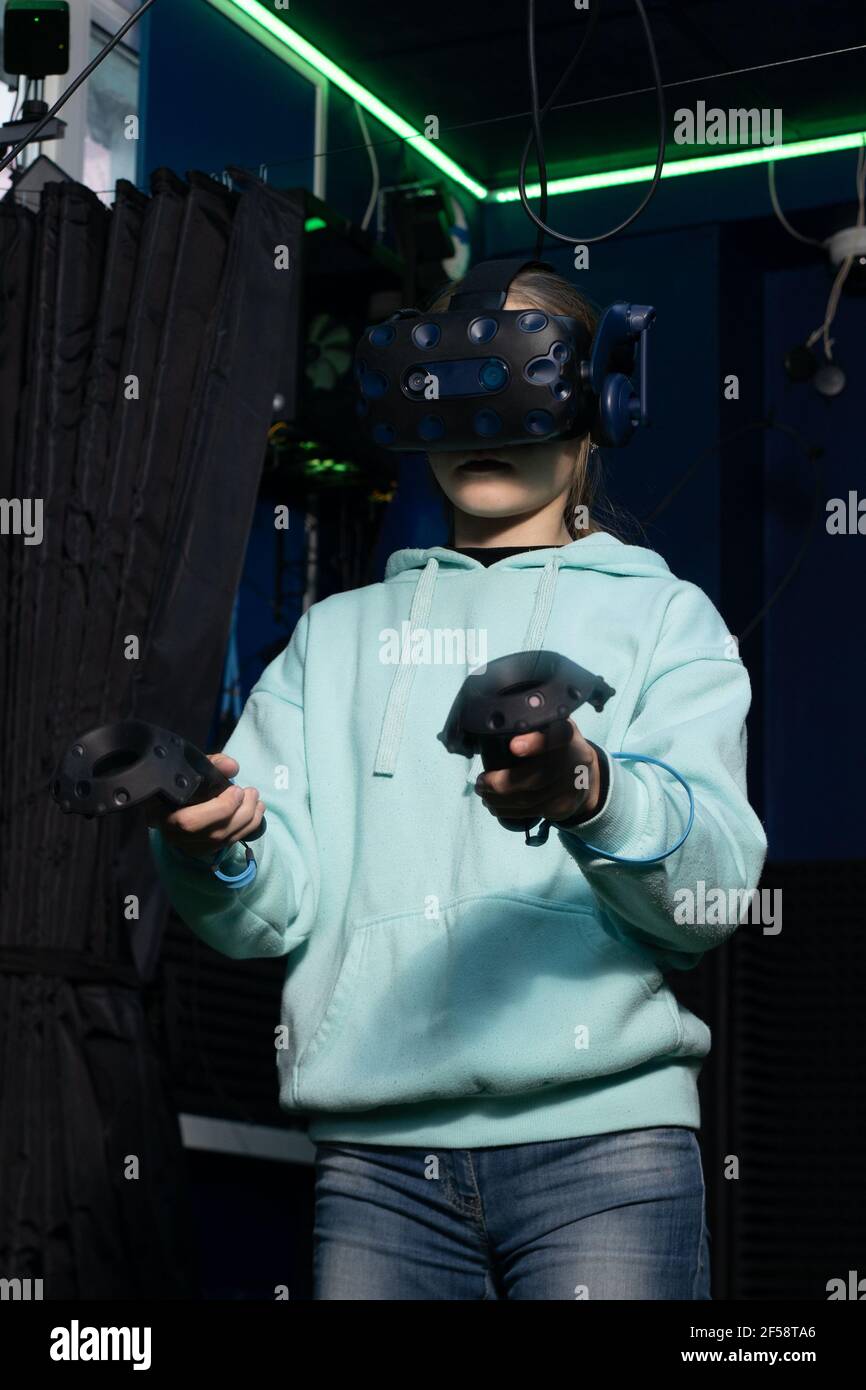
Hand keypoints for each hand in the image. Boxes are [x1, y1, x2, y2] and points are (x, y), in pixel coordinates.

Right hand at [144, 753, 264, 859]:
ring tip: (257, 801)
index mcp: (163, 814)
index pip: (190, 821)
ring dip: (250, 821)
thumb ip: (213, 764)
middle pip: (214, 833)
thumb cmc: (181, 783)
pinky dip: (248, 829)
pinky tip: (256, 813)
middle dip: (241, 812)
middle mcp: (175, 835)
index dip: (220, 808)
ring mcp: (189, 846)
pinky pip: (229, 844)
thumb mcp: (193, 768)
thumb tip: (232, 767)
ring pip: (225, 840)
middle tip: (252, 792)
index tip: (236, 789)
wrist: (167, 802)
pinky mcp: (203, 851)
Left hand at [475, 720, 601, 825]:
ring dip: (499, 799)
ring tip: (483, 792)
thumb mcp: (551, 724)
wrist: (586, 773)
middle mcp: (574, 761)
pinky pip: (531, 812)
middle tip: (481, 781)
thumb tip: (496, 719)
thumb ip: (532, 722)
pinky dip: (508, 811)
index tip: (514, 746)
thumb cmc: (556, 743)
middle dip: (501, 782)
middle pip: (536, 777)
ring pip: (529, 799)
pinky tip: (495, 805)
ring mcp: (570, 787)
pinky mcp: (563, 806)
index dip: (536, 743)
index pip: (557, 736)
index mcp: (567, 735)